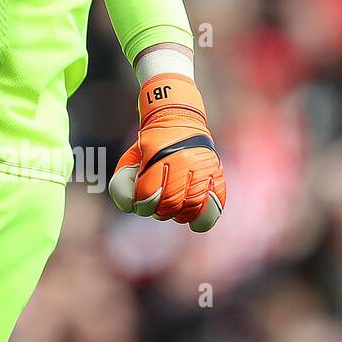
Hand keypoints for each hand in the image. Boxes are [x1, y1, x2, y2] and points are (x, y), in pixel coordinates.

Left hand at [108, 73, 225, 231]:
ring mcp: (204, 167)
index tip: (140, 206)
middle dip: (160, 211)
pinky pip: (216, 203)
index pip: (149, 192)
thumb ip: (124, 179)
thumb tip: (127, 206)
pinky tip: (194, 221)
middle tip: (156, 209)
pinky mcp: (218, 173)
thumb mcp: (133, 155)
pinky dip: (205, 217)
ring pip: (193, 206)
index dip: (142, 205)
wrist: (180, 119)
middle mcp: (184, 161)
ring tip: (173, 211)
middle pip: (171, 202)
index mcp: (160, 155)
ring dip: (180, 216)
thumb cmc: (152, 143)